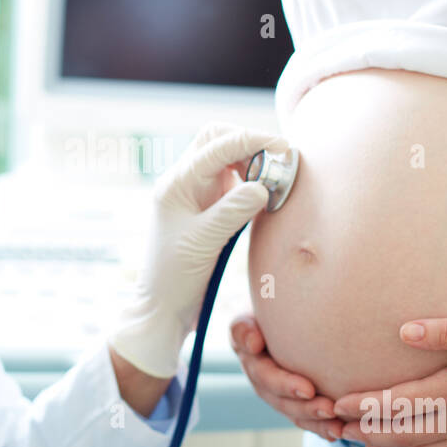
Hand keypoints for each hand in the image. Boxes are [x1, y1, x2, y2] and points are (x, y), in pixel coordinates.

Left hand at [109, 122, 287, 378]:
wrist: (163, 307)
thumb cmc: (174, 277)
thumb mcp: (203, 243)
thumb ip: (231, 211)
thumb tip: (263, 186)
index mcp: (176, 183)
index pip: (216, 145)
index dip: (251, 140)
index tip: (283, 147)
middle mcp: (185, 182)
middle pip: (217, 139)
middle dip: (249, 143)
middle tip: (277, 164)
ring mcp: (197, 194)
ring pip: (226, 158)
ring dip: (252, 162)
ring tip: (275, 181)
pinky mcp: (209, 208)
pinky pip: (233, 181)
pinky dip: (251, 181)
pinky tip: (265, 195)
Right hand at [229, 314, 344, 438]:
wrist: (282, 311)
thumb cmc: (271, 302)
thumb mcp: (253, 308)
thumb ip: (246, 325)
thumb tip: (253, 343)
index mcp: (247, 352)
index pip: (263, 373)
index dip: (284, 384)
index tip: (308, 389)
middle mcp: (258, 375)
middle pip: (279, 398)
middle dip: (304, 406)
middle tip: (329, 409)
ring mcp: (274, 389)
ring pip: (292, 412)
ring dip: (314, 421)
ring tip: (338, 427)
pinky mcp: (291, 398)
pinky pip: (304, 418)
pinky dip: (320, 428)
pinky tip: (338, 433)